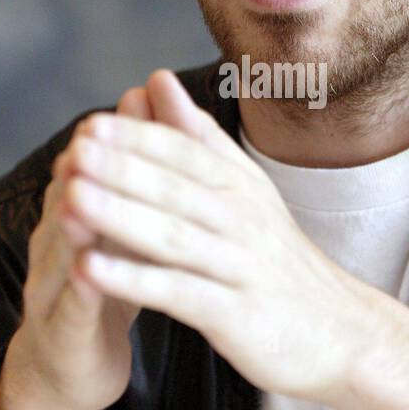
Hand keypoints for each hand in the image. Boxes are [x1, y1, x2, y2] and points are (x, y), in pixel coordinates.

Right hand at [0, 87, 153, 409]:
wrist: (71, 368)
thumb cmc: (105, 286)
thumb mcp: (122, 227)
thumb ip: (134, 175)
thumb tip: (149, 105)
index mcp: (78, 215)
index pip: (96, 165)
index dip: (116, 134)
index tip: (138, 96)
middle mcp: (58, 243)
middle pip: (72, 195)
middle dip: (88, 164)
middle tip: (100, 132)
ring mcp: (53, 288)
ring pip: (62, 249)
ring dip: (71, 222)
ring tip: (82, 196)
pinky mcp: (62, 333)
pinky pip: (71, 309)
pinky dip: (80, 290)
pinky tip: (90, 274)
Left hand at [59, 70, 408, 409]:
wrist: (338, 331)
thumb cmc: (276, 259)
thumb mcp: (244, 187)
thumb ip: (196, 135)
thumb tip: (156, 78)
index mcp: (238, 186)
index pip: (184, 154)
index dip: (138, 139)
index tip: (90, 125)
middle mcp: (239, 219)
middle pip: (174, 189)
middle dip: (122, 169)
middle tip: (74, 151)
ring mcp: (237, 267)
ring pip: (172, 237)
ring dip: (120, 217)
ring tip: (70, 199)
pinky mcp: (233, 314)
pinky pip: (177, 292)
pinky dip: (134, 280)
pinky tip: (90, 270)